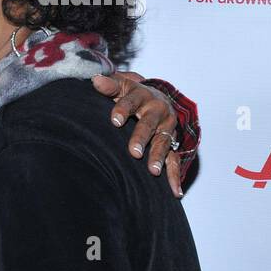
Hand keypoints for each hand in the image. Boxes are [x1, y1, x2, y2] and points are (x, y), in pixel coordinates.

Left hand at [91, 72, 183, 197]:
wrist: (158, 98)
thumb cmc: (132, 95)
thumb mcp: (122, 86)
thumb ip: (109, 85)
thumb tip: (95, 79)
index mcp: (142, 96)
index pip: (131, 101)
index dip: (123, 109)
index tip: (114, 120)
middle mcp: (158, 111)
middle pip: (150, 124)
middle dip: (142, 138)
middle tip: (134, 152)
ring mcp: (166, 128)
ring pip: (163, 142)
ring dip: (158, 157)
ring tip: (152, 171)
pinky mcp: (172, 143)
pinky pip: (174, 160)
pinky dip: (174, 176)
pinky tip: (175, 191)